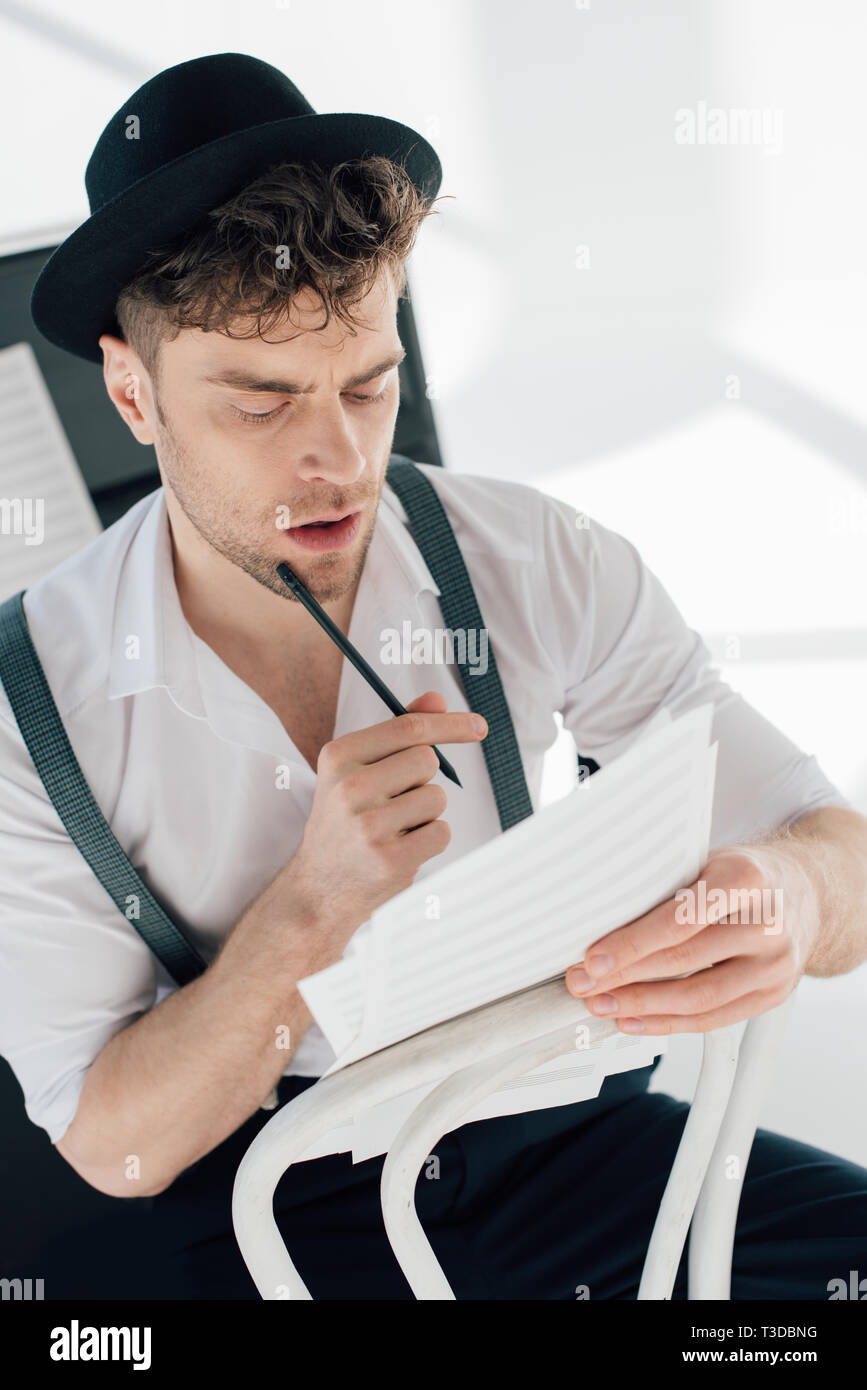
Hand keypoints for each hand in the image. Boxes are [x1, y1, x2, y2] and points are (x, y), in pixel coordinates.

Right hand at [291, 691, 486, 936]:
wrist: (318, 887)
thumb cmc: (345, 820)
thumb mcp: (356, 770)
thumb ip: (396, 733)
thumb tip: (437, 700)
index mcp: (338, 756)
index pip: (408, 727)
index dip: (450, 724)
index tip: (479, 726)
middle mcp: (349, 787)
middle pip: (427, 761)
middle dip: (424, 779)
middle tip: (395, 800)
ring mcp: (369, 826)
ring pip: (437, 798)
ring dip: (426, 813)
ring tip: (394, 827)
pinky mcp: (389, 859)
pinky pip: (441, 832)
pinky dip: (430, 839)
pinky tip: (400, 849)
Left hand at [564, 843, 821, 1033]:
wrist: (804, 892)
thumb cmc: (741, 874)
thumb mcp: (708, 860)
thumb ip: (667, 886)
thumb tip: (597, 916)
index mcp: (746, 879)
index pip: (682, 918)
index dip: (633, 942)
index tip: (592, 958)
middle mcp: (769, 923)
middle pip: (685, 959)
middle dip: (624, 976)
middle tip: (582, 983)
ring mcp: (776, 965)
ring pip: (698, 997)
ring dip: (641, 1006)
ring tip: (600, 1005)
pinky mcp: (773, 995)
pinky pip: (713, 1019)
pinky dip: (667, 1023)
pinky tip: (631, 1020)